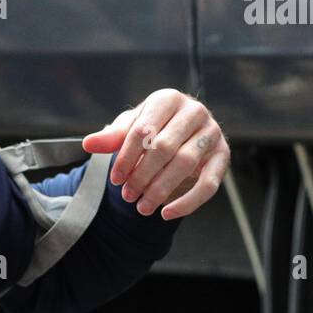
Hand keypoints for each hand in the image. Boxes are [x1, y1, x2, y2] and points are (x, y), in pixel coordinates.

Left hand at [80, 88, 228, 220]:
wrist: (182, 129)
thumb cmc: (154, 127)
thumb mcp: (131, 127)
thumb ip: (112, 137)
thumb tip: (89, 144)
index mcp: (168, 99)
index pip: (144, 130)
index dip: (127, 158)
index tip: (115, 180)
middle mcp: (195, 112)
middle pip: (165, 148)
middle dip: (142, 176)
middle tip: (127, 196)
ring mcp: (212, 133)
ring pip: (186, 165)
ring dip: (161, 190)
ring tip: (142, 207)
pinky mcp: (223, 155)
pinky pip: (209, 184)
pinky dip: (188, 202)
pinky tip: (167, 214)